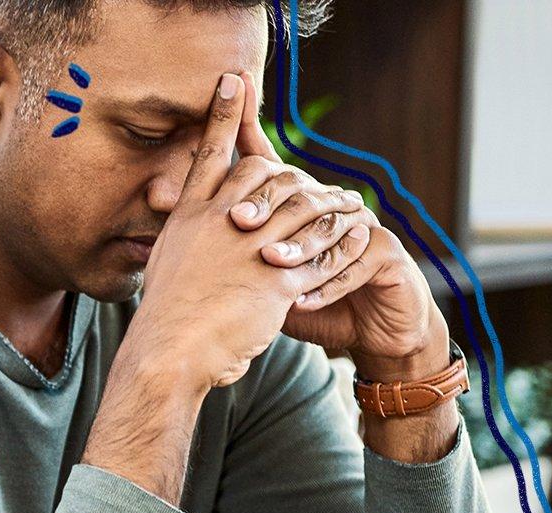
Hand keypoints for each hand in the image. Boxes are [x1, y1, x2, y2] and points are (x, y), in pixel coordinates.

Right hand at [125, 73, 371, 391]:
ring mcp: (251, 246)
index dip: (224, 114)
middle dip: (292, 171)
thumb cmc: (165, 315)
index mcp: (191, 214)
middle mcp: (221, 220)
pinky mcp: (276, 279)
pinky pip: (319, 254)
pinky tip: (360, 236)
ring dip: (331, 203)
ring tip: (352, 202)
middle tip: (314, 175)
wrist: (170, 351)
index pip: (211, 152)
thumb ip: (184, 236)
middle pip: (265, 174)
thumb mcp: (166, 261)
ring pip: (301, 209)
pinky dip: (342, 244)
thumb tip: (183, 222)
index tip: (236, 80)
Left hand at [227, 71, 450, 380]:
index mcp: (299, 203)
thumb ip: (223, 243)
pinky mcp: (388, 253)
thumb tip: (163, 209)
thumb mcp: (259, 275)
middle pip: (298, 190)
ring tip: (268, 263)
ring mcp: (362, 224)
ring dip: (296, 246)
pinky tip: (302, 300)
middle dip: (267, 203)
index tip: (219, 139)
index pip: (269, 166)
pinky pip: (357, 262)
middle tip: (237, 221)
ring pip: (327, 225)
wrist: (369, 333)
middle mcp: (332, 203)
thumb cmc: (307, 301)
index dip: (245, 147)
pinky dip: (328, 283)